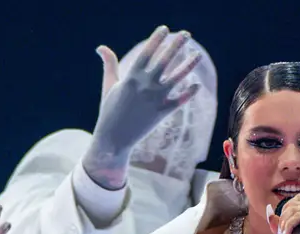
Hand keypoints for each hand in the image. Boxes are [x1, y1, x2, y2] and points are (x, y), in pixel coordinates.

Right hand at [85, 27, 204, 189]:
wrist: (114, 139)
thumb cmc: (109, 111)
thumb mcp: (109, 85)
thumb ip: (109, 64)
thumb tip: (101, 47)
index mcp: (131, 77)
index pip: (147, 53)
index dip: (156, 40)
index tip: (164, 29)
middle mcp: (145, 86)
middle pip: (164, 61)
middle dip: (176, 46)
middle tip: (186, 34)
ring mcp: (154, 100)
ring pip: (176, 78)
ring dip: (188, 65)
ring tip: (198, 54)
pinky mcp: (161, 114)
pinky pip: (179, 101)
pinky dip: (189, 93)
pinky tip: (196, 84)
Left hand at [266, 194, 299, 233]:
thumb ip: (279, 225)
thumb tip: (268, 210)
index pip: (296, 200)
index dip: (285, 211)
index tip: (282, 229)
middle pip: (293, 203)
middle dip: (283, 218)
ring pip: (295, 208)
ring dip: (285, 223)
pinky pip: (299, 215)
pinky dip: (290, 225)